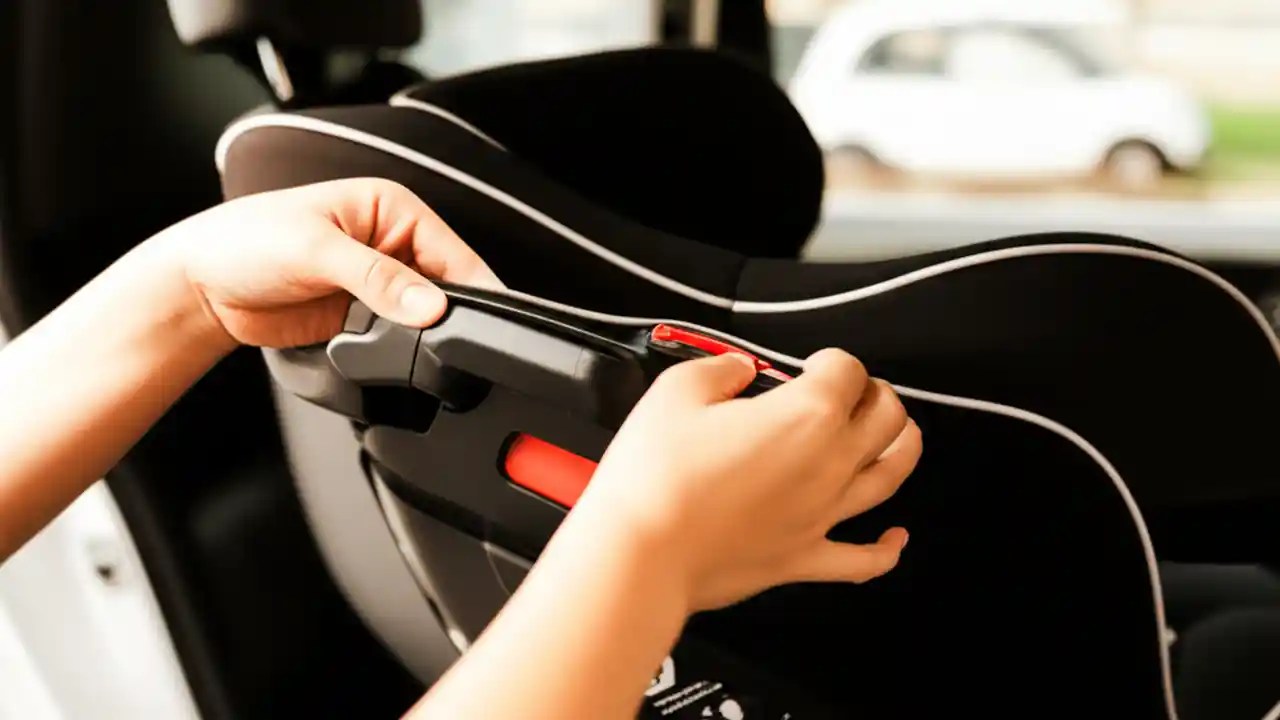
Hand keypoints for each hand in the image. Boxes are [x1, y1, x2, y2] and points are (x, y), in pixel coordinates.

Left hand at [164, 177, 502, 348]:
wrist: (200, 288)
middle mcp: (392, 244)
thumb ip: (379, 278)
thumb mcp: (316, 251)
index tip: (485, 322)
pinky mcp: (364, 319)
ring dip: (423, 336)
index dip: (473, 287)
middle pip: (448, 287)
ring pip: (427, 319)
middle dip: (447, 316)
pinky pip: (399, 341)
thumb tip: (433, 306)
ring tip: (410, 346)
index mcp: (391, 209)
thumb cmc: (245, 242)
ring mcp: (379, 285)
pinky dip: (401, 352)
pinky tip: (392, 356)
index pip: (455, 251)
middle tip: (445, 341)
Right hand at [573, 349, 918, 611]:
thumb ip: (719, 371)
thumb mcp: (676, 392)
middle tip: (856, 390)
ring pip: (891, 476)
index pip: (846, 371)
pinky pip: (863, 559)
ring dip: (903, 447)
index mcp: (806, 414)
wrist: (641, 554)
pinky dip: (886, 549)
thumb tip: (738, 371)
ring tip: (901, 434)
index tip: (808, 364)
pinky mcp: (803, 558)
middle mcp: (829, 463)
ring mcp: (822, 515)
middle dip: (875, 393)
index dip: (830, 360)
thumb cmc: (656, 475)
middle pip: (887, 417)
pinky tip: (896, 538)